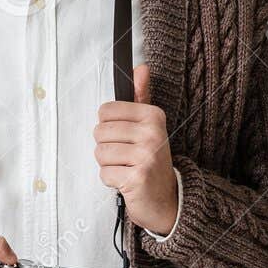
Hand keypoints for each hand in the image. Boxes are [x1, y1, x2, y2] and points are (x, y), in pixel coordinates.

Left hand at [94, 63, 178, 233]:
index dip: (109, 126)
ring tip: (126, 167)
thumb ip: (142, 97)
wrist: (168, 199)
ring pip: (100, 153)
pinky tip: (127, 181)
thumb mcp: (150, 126)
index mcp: (153, 116)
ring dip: (108, 164)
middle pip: (100, 131)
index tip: (126, 137)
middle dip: (107, 147)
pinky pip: (104, 173)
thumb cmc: (152, 159)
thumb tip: (141, 68)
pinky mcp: (137, 178)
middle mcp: (152, 133)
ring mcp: (146, 156)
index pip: (106, 111)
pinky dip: (111, 181)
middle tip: (126, 156)